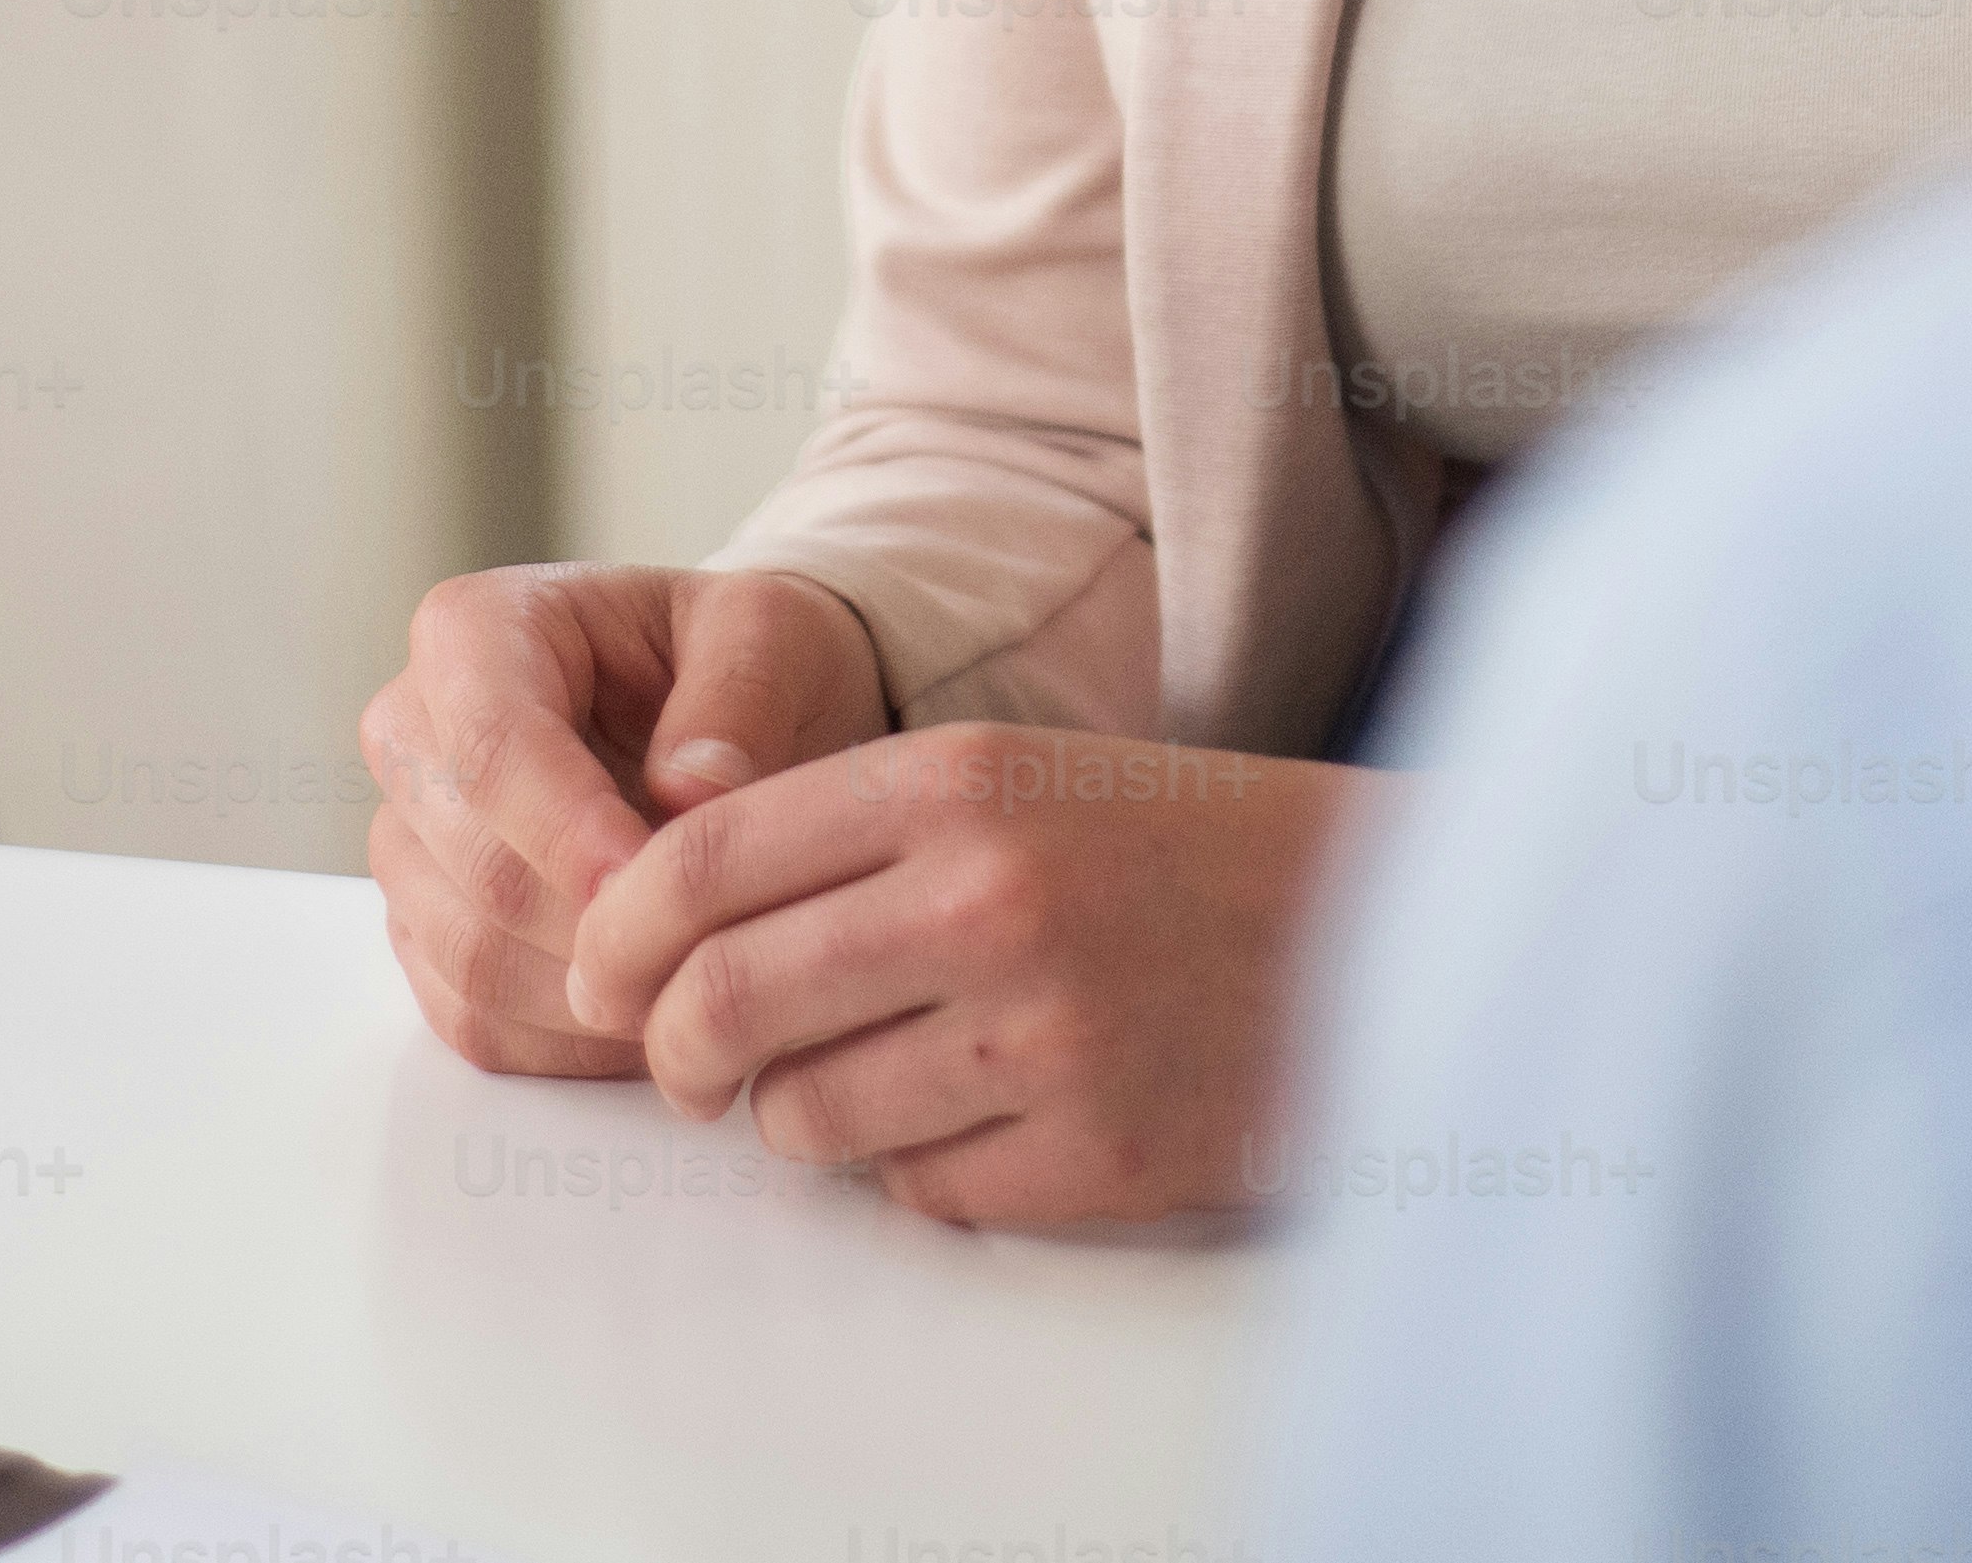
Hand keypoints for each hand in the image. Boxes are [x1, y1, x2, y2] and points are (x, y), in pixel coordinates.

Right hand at [359, 564, 890, 1075]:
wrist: (726, 718)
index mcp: (473, 631)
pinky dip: (567, 1042)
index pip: (492, 749)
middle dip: (597, 929)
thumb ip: (738, 694)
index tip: (659, 888)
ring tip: (699, 987)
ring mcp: (411, 842)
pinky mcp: (428, 930)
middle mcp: (413, 733)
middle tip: (710, 956)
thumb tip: (688, 790)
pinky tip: (652, 1020)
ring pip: (469, 956)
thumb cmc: (738, 662)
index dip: (571, 834)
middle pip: (477, 867)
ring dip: (589, 998)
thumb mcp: (771, 631)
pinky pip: (472, 1019)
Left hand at [564, 725, 1374, 1230]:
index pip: (698, 862)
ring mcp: (1038, 1035)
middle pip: (716, 1007)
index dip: (615, 934)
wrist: (1375, 923)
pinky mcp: (1089, 1152)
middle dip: (672, 1054)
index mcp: (952, 783)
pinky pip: (913, 1190)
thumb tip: (651, 928)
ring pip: (801, 1119)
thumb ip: (840, 831)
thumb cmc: (1162, 848)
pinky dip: (920, 1168)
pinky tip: (990, 1113)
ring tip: (880, 1073)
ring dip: (804, 1116)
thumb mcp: (1009, 780)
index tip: (596, 974)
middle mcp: (983, 901)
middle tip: (686, 1067)